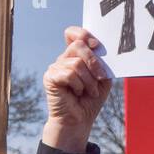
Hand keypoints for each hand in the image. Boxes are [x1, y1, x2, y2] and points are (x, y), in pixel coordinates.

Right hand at [42, 26, 112, 153]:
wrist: (80, 120)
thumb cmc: (91, 99)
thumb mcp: (102, 78)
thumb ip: (101, 62)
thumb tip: (98, 48)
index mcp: (76, 56)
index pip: (73, 33)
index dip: (84, 34)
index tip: (96, 45)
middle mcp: (64, 58)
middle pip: (78, 45)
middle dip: (94, 61)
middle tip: (101, 77)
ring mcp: (55, 67)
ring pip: (76, 63)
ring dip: (89, 80)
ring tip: (90, 91)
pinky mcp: (50, 77)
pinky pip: (69, 74)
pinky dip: (79, 85)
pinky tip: (77, 93)